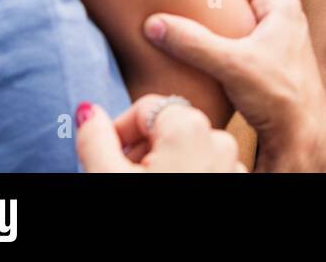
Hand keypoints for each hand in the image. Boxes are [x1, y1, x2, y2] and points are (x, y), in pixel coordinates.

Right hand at [75, 97, 244, 172]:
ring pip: (188, 147)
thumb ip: (95, 139)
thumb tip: (87, 110)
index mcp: (188, 127)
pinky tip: (173, 184)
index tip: (109, 156)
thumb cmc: (147, 217)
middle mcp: (219, 137)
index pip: (145, 109)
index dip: (120, 132)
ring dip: (164, 160)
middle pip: (168, 127)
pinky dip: (189, 171)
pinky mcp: (238, 178)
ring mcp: (233, 160)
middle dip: (143, 147)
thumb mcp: (108, 175)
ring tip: (148, 178)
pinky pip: (208, 164)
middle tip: (126, 170)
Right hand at [143, 0, 325, 172]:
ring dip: (215, 29)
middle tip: (178, 10)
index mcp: (280, 6)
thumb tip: (156, 24)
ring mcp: (280, 39)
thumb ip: (193, 43)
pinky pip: (240, 43)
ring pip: (237, 24)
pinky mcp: (272, 60)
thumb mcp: (231, 64)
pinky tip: (206, 56)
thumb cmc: (280, 96)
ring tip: (188, 32)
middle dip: (208, 7)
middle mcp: (283, 17)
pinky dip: (223, 47)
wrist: (301, 132)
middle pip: (235, 1)